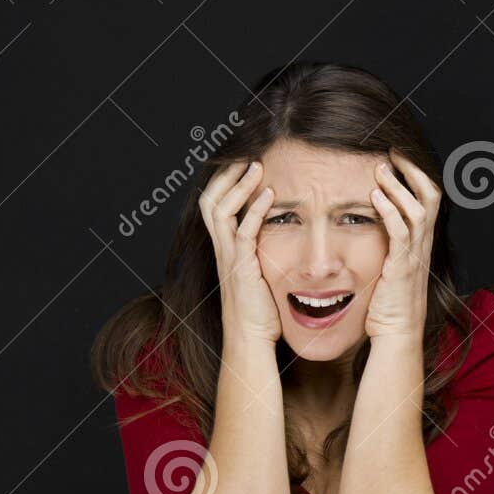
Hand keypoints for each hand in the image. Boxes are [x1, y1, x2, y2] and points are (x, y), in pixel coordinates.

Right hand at [199, 160, 280, 344]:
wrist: (252, 340)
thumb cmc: (261, 311)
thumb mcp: (259, 273)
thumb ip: (263, 250)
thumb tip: (284, 230)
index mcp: (225, 248)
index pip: (215, 204)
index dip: (225, 180)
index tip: (243, 160)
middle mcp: (223, 249)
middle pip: (210, 199)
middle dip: (226, 174)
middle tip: (246, 154)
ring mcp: (230, 257)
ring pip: (222, 210)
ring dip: (239, 185)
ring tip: (257, 165)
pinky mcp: (242, 268)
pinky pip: (244, 232)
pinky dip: (256, 210)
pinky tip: (270, 195)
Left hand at [365, 152, 440, 340]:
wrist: (396, 333)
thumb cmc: (388, 302)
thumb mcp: (392, 264)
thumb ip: (389, 242)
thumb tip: (372, 219)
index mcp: (421, 240)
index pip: (428, 197)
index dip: (416, 174)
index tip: (397, 156)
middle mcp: (423, 243)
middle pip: (430, 194)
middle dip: (412, 169)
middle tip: (393, 151)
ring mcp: (415, 254)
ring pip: (416, 208)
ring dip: (397, 185)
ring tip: (380, 168)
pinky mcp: (402, 266)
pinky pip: (400, 232)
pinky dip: (389, 211)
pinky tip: (374, 197)